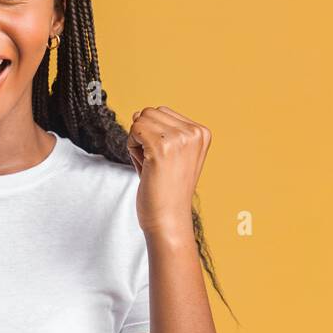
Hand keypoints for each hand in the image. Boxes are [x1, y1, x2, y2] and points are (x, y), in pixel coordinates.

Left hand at [126, 106, 211, 238]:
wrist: (168, 220)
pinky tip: (144, 166)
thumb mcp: (171, 155)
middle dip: (143, 136)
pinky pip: (134, 129)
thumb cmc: (166, 191)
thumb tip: (137, 112)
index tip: (165, 160)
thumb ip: (158, 131)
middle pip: (150, 112)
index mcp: (202, 132)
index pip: (162, 112)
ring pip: (140, 119)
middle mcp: (194, 132)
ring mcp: (180, 139)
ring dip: (136, 142)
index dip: (153, 135)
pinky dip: (131, 147)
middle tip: (155, 164)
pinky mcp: (162, 148)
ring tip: (151, 166)